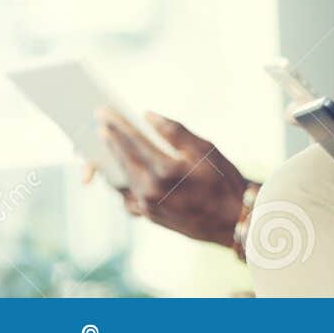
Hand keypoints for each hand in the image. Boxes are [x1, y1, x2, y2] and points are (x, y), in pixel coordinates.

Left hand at [98, 110, 251, 247]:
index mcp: (165, 170)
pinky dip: (123, 180)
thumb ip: (174, 132)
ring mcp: (147, 206)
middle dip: (110, 139)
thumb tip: (147, 116)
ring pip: (122, 178)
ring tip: (109, 144)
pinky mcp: (148, 216)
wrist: (232, 220)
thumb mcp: (205, 148)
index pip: (133, 141)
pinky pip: (128, 195)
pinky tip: (124, 171)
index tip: (103, 112)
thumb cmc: (224, 180)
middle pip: (122, 159)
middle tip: (101, 124)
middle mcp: (151, 190)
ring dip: (114, 160)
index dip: (117, 125)